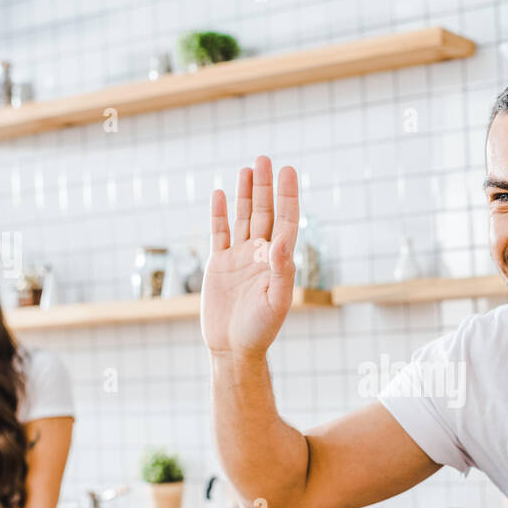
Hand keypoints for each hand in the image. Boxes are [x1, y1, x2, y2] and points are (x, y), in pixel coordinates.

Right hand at [201, 156, 298, 357]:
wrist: (233, 349)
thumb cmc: (260, 330)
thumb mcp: (276, 302)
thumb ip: (281, 270)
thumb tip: (283, 240)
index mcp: (278, 261)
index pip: (285, 221)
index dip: (287, 196)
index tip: (288, 171)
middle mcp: (260, 254)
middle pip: (264, 213)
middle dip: (265, 186)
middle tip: (265, 159)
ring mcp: (239, 258)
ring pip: (243, 218)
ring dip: (246, 194)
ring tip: (248, 169)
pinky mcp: (219, 265)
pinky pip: (219, 233)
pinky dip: (219, 214)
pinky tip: (220, 194)